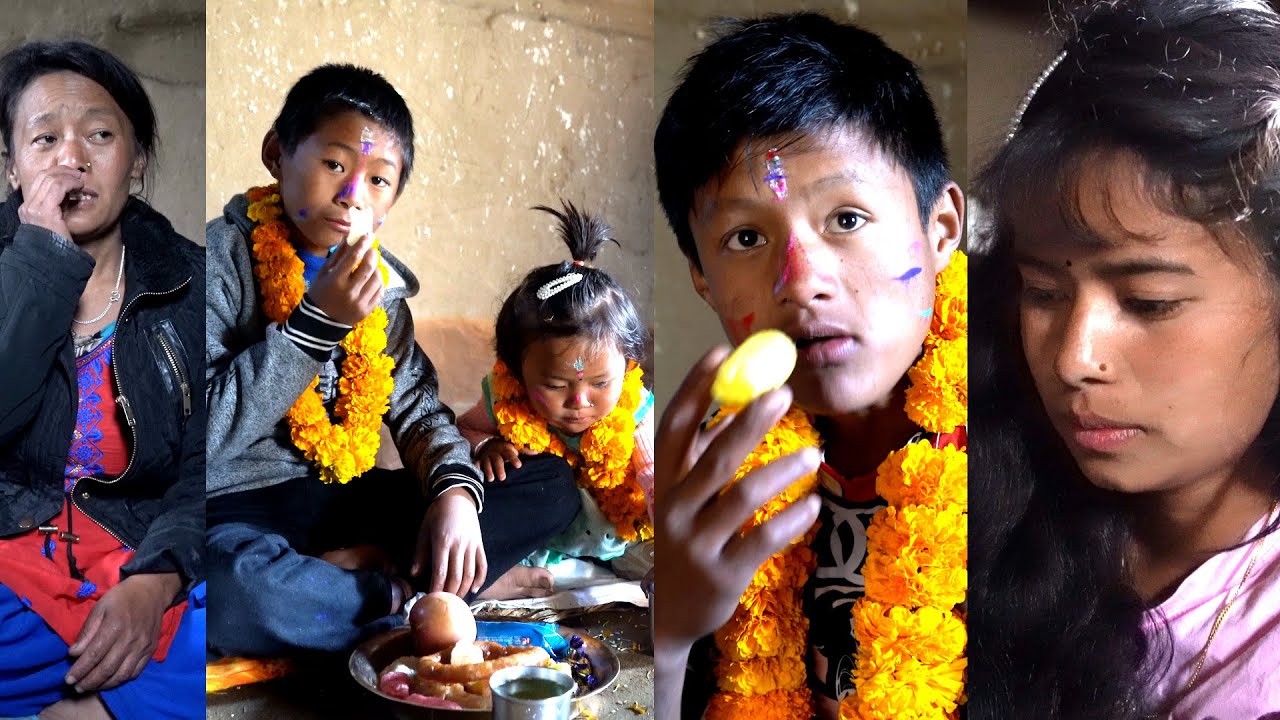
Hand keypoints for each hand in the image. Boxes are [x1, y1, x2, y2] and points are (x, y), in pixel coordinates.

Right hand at [17, 166, 84, 239]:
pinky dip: (70, 182)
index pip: (40, 182)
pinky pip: (58, 187)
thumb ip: (60, 208)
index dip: (57, 175)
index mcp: (28, 209)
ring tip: (81, 180)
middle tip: (78, 175)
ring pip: (51, 179)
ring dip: (69, 176)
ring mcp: (34, 208)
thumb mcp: (57, 222)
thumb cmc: (59, 246)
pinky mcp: (45, 211)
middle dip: (63, 172)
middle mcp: (28, 207)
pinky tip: (79, 185)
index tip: (73, 177)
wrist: (52, 261)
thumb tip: (72, 194)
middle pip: (43, 177)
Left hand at [66, 572, 180, 692]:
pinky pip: (135, 672)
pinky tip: (110, 680)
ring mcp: (142, 646)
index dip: (80, 670)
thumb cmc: (122, 598)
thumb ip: (87, 631)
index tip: (68, 679)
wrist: (151, 591)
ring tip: (91, 687)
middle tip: (77, 687)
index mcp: (115, 626)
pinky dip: (121, 680)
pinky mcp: (150, 650)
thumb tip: (74, 653)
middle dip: (89, 682)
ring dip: (104, 685)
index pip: (94, 655)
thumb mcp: (100, 607)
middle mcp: (130, 639)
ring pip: (121, 674)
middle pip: (107, 668)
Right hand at [307, 235, 384, 324]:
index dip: (362, 243)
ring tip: (371, 265)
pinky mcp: (368, 310)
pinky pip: (380, 291)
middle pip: (369, 267)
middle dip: (372, 254)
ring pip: (377, 279)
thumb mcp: (325, 272)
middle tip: (371, 250)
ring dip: (377, 268)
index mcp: (336, 280)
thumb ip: (339, 255)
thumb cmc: (321, 292)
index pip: (353, 257)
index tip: (368, 235)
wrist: (321, 321)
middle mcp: (349, 292)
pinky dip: (378, 282)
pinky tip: (373, 278)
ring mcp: (360, 303)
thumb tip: (350, 237)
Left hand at [413, 487, 487, 595]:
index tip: (430, 600)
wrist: (457, 497)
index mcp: (442, 542)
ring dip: (463, 590)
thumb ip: (420, 554)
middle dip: (449, 594)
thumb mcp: (424, 532)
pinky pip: (482, 565)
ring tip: (456, 601)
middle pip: (456, 577)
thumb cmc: (437, 515)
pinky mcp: (479, 545)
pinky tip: (473, 589)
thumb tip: (414, 574)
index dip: (436, 589)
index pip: (440, 573)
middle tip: (443, 605)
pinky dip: (480, 579)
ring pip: (470, 574)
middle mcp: (459, 545)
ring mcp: (471, 545)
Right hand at [476, 438, 530, 481]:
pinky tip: (477, 474)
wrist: (488, 443)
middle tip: (502, 478)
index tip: (519, 466)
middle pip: (498, 460)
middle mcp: (496, 453)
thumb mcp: (514, 448)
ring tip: (491, 479)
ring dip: (488, 471)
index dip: (514, 459)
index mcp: (506, 449)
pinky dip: (476, 468)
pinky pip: (476, 464)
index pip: (510, 454)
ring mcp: (487, 456)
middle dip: (500, 469)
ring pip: (487, 463)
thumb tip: (536, 453)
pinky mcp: (479, 460)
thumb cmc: (505, 449)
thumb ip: (524, 451)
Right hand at [653, 347, 820, 717]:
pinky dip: (790, 521)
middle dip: (749, 422)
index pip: (676, 426)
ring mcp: (698, 543)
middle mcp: (676, 509)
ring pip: (742, 498)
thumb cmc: (689, 539)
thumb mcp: (686, 498)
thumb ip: (704, 456)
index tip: (723, 353)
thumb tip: (738, 403)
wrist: (674, 615)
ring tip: (814, 453)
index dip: (696, 388)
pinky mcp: (724, 574)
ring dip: (781, 472)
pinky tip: (814, 506)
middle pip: (713, 457)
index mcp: (666, 481)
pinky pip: (762, 541)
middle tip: (785, 393)